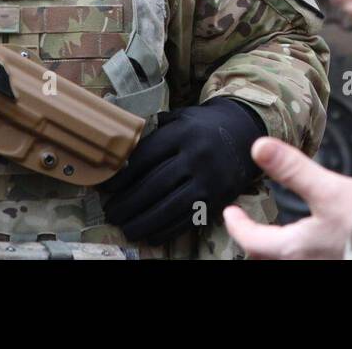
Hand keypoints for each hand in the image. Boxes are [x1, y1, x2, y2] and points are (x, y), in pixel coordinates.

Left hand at [101, 97, 266, 245]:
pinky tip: (150, 235)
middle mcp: (197, 157)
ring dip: (143, 222)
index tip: (106, 189)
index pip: (145, 158)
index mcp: (183, 134)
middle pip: (154, 185)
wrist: (245, 134)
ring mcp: (209, 180)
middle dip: (128, 203)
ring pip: (169, 207)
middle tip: (111, 213)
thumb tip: (121, 149)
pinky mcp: (218, 199)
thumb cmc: (204, 126)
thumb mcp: (182, 117)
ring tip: (126, 228)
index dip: (122, 176)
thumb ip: (155, 130)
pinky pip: (188, 220)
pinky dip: (166, 231)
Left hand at [223, 137, 351, 258]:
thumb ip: (293, 169)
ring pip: (288, 261)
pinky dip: (299, 250)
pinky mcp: (341, 261)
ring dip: (277, 248)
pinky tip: (314, 236)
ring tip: (278, 231)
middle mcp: (305, 264)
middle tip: (249, 225)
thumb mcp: (328, 189)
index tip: (230, 213)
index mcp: (294, 248)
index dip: (238, 225)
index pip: (252, 241)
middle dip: (255, 242)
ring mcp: (323, 265)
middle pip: (267, 258)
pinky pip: (309, 259)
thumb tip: (259, 147)